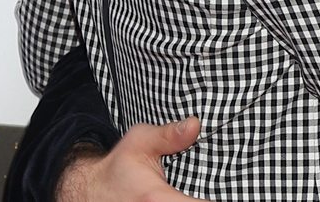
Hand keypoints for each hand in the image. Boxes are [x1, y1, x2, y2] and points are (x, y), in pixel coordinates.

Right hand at [56, 118, 208, 201]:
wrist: (90, 190)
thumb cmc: (117, 167)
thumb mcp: (139, 142)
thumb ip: (169, 135)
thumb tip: (195, 125)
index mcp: (156, 199)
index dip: (219, 199)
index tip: (230, 190)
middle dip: (211, 197)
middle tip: (220, 189)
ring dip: (193, 201)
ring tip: (207, 190)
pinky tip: (192, 194)